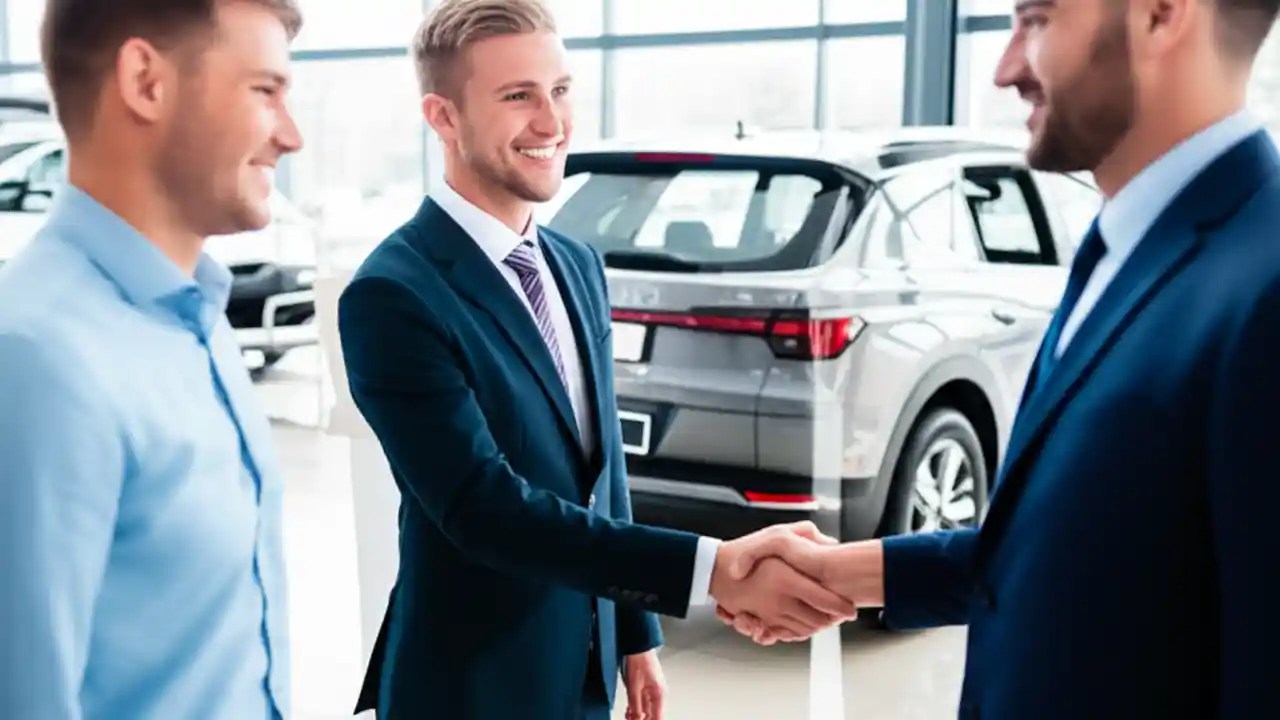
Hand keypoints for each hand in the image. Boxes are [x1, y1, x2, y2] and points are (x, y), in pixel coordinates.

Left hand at [622, 650, 665, 719]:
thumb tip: (637, 718)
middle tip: (630, 719)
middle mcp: (658, 694)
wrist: (637, 647)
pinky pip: (643, 703)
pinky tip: (629, 710)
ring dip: (637, 715)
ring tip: (627, 715)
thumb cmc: (638, 660)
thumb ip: (635, 705)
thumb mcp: (634, 687)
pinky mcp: (647, 688)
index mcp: (659, 694)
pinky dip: (636, 708)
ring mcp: (653, 691)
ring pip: (647, 711)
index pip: (658, 718)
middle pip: (652, 716)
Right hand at [716, 539, 885, 644]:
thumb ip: (807, 533)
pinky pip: (786, 634)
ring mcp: (769, 613)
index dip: (842, 608)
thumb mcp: (778, 533)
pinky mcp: (760, 621)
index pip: (826, 601)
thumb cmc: (746, 548)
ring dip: (816, 627)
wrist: (715, 567)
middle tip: (839, 614)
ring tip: (825, 618)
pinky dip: (797, 632)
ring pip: (804, 630)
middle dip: (831, 620)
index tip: (851, 609)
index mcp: (787, 579)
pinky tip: (801, 621)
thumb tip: (833, 544)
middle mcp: (779, 600)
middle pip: (818, 622)